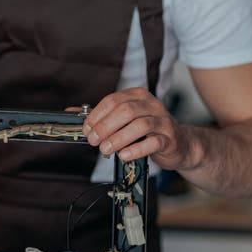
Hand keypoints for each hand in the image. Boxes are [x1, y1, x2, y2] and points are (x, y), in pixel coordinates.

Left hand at [68, 87, 196, 169]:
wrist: (180, 144)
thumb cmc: (148, 131)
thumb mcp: (124, 120)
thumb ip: (101, 116)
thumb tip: (71, 113)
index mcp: (138, 95)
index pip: (113, 100)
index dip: (96, 115)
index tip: (86, 130)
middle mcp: (151, 105)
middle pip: (125, 111)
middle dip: (105, 126)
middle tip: (93, 141)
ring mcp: (162, 121)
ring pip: (139, 125)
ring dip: (118, 138)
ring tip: (106, 150)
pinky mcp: (170, 138)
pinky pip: (153, 142)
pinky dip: (136, 149)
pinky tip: (124, 155)